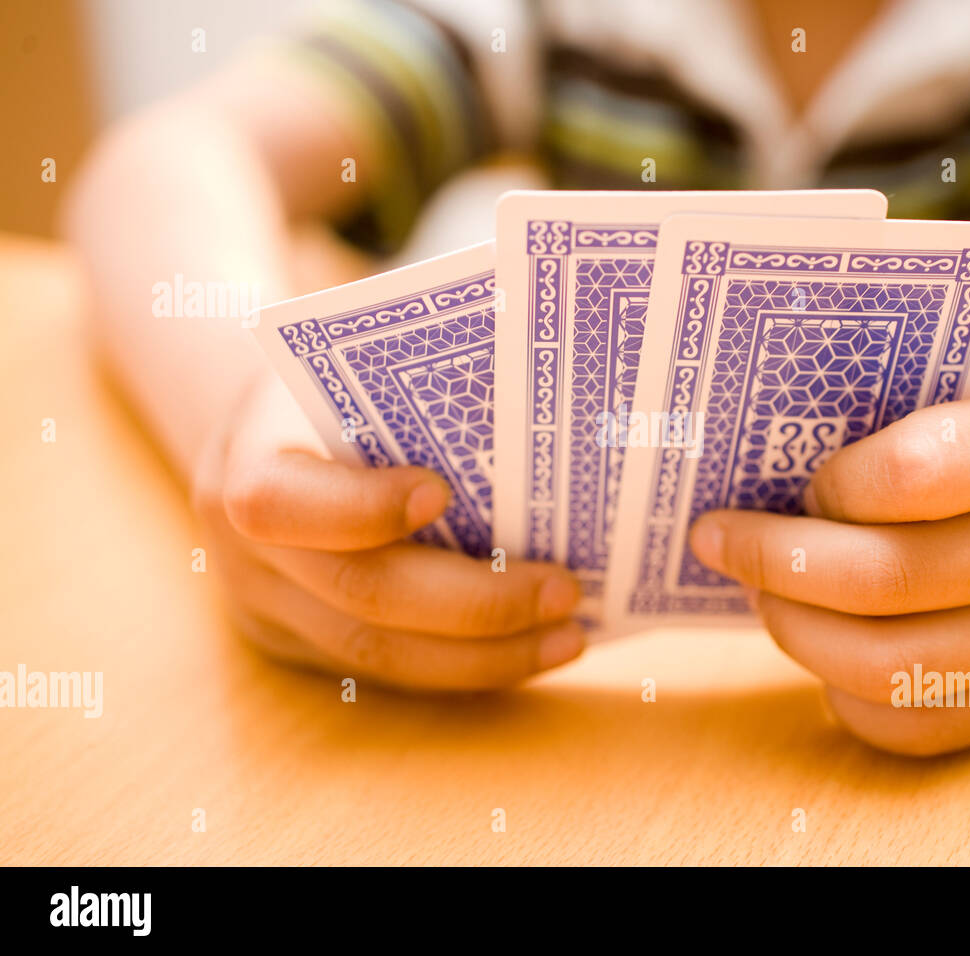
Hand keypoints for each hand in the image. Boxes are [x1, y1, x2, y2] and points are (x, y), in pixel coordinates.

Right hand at [191, 372, 584, 689]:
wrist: (259, 441)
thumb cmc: (330, 391)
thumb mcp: (345, 367)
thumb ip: (412, 386)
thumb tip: (532, 390)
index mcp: (249, 462)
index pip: (283, 503)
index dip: (362, 508)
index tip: (443, 492)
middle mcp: (246, 552)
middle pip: (359, 595)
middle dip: (474, 604)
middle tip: (565, 591)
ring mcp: (268, 611)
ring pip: (378, 655)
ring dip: (485, 655)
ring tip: (567, 636)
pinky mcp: (302, 648)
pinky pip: (389, 670)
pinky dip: (467, 663)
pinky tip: (533, 646)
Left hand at [688, 382, 969, 754]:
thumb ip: (888, 428)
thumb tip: (750, 478)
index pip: (911, 475)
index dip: (831, 485)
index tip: (798, 482)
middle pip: (887, 579)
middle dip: (775, 562)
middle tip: (717, 541)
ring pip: (890, 664)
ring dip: (796, 631)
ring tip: (761, 596)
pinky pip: (911, 726)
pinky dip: (841, 694)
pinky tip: (819, 647)